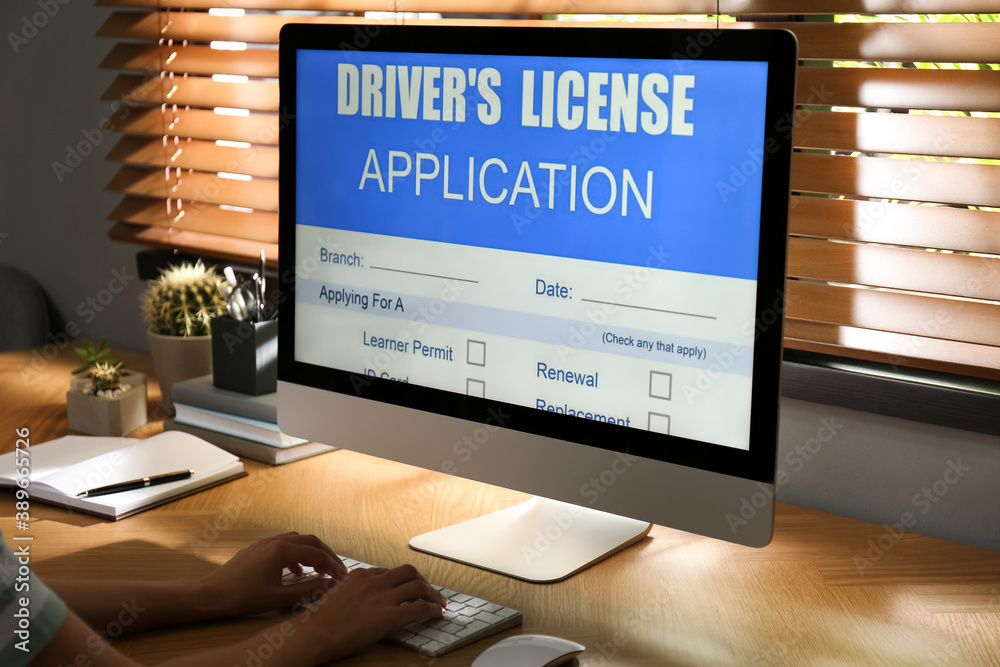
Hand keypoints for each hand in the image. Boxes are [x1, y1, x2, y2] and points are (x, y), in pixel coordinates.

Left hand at [198, 532, 347, 617]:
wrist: (212, 595)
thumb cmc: (243, 597)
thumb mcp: (279, 597)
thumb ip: (308, 590)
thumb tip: (329, 586)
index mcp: (281, 550)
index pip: (316, 554)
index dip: (333, 566)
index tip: (342, 577)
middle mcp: (275, 541)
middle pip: (310, 541)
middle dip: (326, 555)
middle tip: (336, 570)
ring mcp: (265, 543)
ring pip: (297, 540)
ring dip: (311, 553)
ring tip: (318, 571)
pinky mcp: (257, 549)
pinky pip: (284, 545)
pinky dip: (296, 555)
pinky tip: (295, 572)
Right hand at [295, 564, 447, 663]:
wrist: (315, 633)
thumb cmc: (318, 621)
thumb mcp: (334, 596)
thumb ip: (349, 592)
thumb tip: (357, 600)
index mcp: (359, 575)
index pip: (387, 572)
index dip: (400, 580)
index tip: (405, 586)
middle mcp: (375, 581)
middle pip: (408, 571)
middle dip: (421, 579)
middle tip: (428, 589)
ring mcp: (384, 597)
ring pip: (419, 586)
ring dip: (433, 593)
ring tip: (439, 602)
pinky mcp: (391, 616)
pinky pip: (420, 608)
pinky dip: (433, 609)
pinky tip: (437, 614)